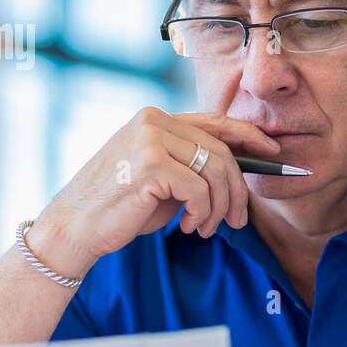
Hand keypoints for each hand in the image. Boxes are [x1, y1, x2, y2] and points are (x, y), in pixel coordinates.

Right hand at [31, 107, 281, 276]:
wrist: (73, 228)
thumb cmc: (118, 207)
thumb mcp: (160, 178)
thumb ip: (191, 165)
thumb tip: (238, 171)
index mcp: (156, 118)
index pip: (214, 121)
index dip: (249, 135)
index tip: (273, 152)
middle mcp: (154, 121)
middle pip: (222, 152)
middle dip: (238, 191)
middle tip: (237, 220)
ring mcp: (151, 139)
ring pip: (216, 173)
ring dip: (219, 209)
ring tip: (205, 228)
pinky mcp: (151, 164)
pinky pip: (200, 191)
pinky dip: (201, 214)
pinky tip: (187, 227)